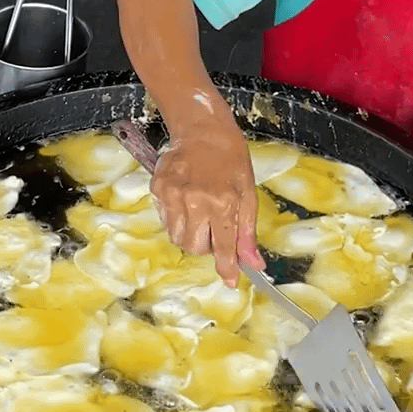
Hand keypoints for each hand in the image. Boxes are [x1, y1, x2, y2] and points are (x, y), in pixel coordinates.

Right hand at [151, 118, 264, 286]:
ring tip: (198, 213)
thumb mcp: (247, 194)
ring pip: (178, 237)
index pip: (224, 247)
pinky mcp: (158, 189)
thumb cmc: (230, 160)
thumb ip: (247, 232)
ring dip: (190, 234)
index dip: (227, 267)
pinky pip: (165, 220)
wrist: (203, 131)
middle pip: (196, 248)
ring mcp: (173, 195)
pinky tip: (185, 200)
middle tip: (213, 228)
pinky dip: (176, 218)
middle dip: (206, 246)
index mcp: (223, 202)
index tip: (230, 280)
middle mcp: (196, 201)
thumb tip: (254, 263)